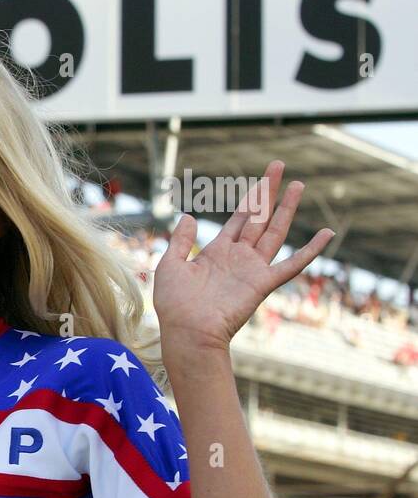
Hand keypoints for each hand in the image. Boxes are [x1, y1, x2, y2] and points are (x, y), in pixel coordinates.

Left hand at [153, 160, 334, 356]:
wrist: (187, 331)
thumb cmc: (174, 304)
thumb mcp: (170, 265)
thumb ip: (181, 241)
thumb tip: (188, 216)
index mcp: (217, 252)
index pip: (239, 220)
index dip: (250, 199)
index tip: (261, 179)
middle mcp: (238, 258)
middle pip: (259, 218)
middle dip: (268, 192)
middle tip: (279, 165)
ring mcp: (252, 269)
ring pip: (275, 232)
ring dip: (286, 209)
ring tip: (298, 185)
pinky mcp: (263, 284)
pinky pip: (292, 265)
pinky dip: (310, 250)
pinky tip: (326, 235)